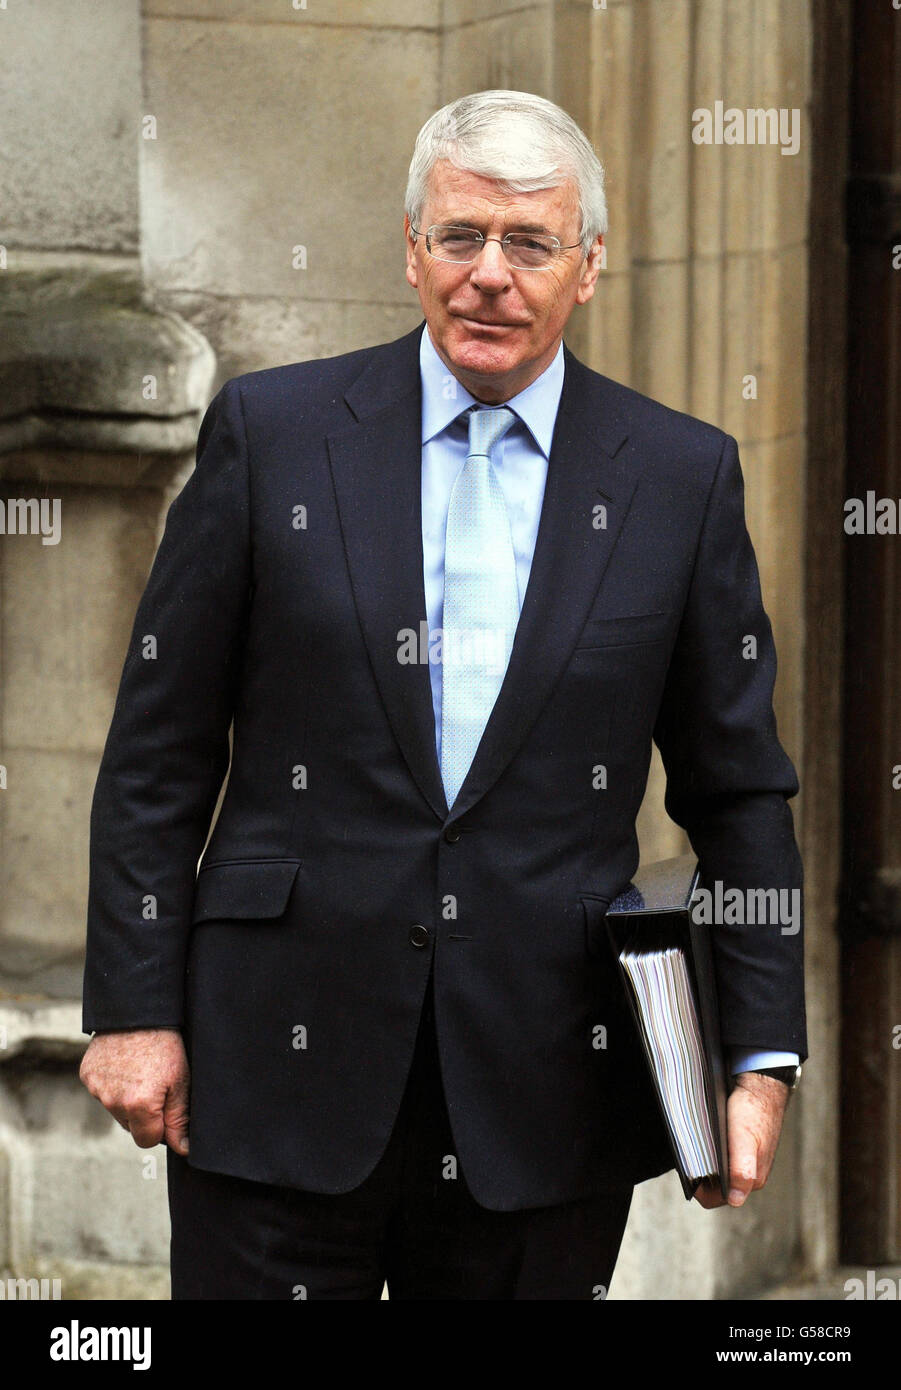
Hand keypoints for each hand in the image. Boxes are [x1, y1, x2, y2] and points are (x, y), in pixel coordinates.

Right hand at [79, 1028, 190, 1154]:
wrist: (137, 1012)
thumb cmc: (165, 1045)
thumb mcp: (181, 1081)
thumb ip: (179, 1119)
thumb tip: (183, 1148)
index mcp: (139, 1107)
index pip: (148, 1140)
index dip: (160, 1126)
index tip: (167, 1107)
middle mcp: (112, 1102)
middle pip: (131, 1126)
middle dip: (144, 1114)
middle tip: (155, 1084)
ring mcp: (96, 1089)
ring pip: (116, 1110)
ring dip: (127, 1100)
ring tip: (141, 1072)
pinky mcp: (87, 1075)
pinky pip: (102, 1091)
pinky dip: (113, 1084)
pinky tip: (125, 1065)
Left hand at [693, 1071, 789, 1209]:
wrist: (762, 1086)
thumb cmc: (753, 1111)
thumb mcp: (744, 1139)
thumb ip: (741, 1170)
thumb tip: (735, 1200)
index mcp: (751, 1180)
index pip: (715, 1198)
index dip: (699, 1189)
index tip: (687, 1169)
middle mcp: (750, 1175)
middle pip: (715, 1186)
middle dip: (700, 1174)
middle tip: (688, 1152)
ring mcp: (747, 1162)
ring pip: (719, 1171)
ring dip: (705, 1161)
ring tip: (695, 1144)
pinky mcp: (742, 1148)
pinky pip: (723, 1156)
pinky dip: (712, 1150)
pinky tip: (705, 1137)